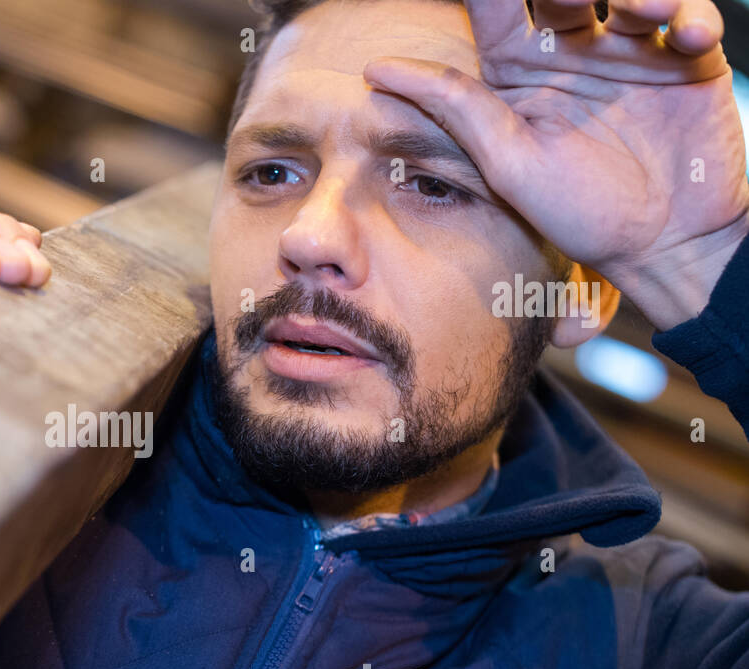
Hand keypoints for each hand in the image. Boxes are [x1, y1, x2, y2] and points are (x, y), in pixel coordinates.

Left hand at [363, 0, 748, 329]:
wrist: (663, 245)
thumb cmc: (579, 213)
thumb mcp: (507, 160)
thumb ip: (452, 106)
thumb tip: (376, 70)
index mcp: (520, 72)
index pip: (496, 8)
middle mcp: (572, 53)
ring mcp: (630, 53)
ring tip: (645, 8)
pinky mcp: (687, 60)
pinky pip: (691, 16)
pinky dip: (692, 15)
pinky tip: (687, 36)